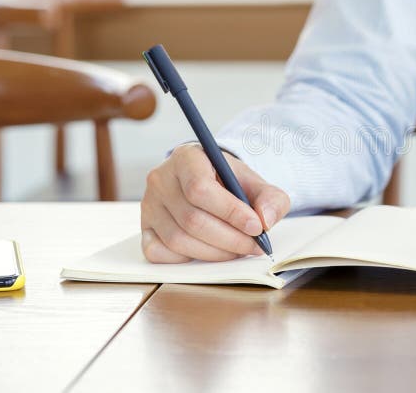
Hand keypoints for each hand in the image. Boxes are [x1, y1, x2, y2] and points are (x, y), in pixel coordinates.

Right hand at [140, 144, 289, 262]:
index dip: (230, 212)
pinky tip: (210, 251)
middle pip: (191, 219)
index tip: (256, 227)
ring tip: (238, 249)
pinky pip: (160, 253)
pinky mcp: (145, 228)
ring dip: (214, 252)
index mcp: (187, 158)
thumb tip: (265, 221)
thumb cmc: (232, 183)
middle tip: (253, 246)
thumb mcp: (256, 183)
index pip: (201, 189)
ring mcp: (149, 205)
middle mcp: (161, 179)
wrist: (211, 183)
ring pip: (178, 240)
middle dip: (229, 239)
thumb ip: (270, 199)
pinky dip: (188, 258)